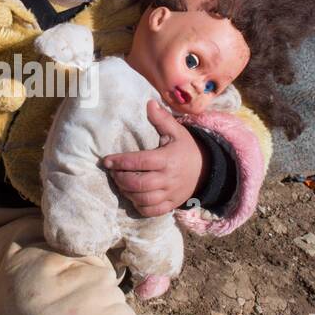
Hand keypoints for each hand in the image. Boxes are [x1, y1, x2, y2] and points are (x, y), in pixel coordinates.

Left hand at [102, 99, 207, 216]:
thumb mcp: (177, 131)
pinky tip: (133, 196)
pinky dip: (139, 207)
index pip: (139, 162)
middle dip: (120, 178)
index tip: (106, 160)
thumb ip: (162, 119)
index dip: (120, 162)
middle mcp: (168, 178)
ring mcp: (170, 194)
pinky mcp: (171, 204)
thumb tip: (149, 102)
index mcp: (167, 159)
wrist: (207, 170)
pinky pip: (152, 211)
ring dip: (127, 192)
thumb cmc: (186, 149)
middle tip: (113, 172)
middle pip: (138, 183)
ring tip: (120, 183)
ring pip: (143, 199)